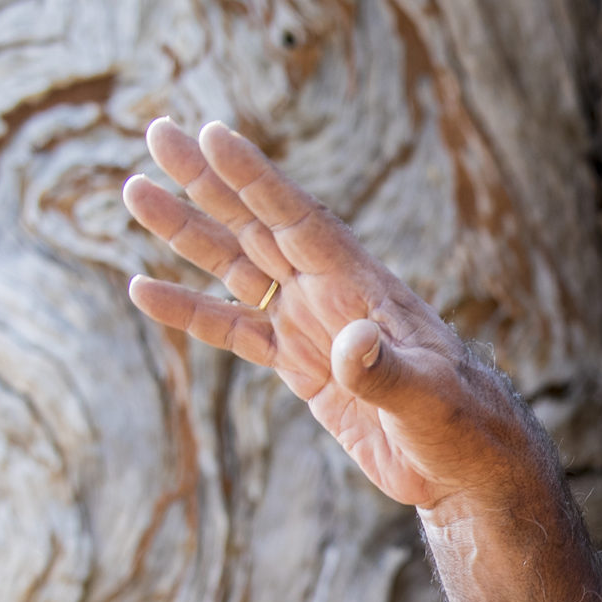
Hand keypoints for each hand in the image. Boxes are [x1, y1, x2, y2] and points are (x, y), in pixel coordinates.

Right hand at [122, 118, 548, 520]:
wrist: (467, 468)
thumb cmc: (463, 423)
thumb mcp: (428, 398)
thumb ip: (384, 371)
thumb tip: (349, 344)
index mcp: (361, 288)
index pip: (298, 221)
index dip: (255, 179)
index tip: (211, 133)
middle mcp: (330, 295)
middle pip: (256, 226)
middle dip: (207, 181)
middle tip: (157, 132)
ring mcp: (312, 327)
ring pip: (236, 267)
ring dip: (187, 232)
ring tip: (134, 190)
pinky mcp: (300, 366)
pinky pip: (234, 330)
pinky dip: (189, 311)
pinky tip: (142, 288)